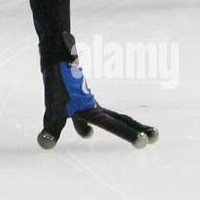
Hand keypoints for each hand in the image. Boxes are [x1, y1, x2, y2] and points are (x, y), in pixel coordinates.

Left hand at [39, 56, 158, 149]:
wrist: (59, 55)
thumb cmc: (57, 82)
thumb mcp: (52, 108)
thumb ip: (51, 127)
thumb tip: (44, 144)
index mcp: (93, 111)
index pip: (116, 125)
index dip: (130, 134)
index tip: (147, 141)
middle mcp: (94, 107)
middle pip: (120, 120)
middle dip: (136, 129)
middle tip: (155, 137)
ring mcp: (86, 102)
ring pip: (107, 117)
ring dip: (118, 127)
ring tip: (130, 136)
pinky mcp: (77, 98)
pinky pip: (85, 117)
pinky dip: (86, 126)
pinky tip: (85, 133)